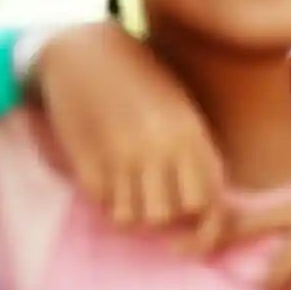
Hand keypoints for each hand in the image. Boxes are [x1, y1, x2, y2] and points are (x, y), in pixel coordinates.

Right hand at [33, 21, 225, 241]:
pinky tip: (108, 183)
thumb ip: (197, 155)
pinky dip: (107, 203)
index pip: (207, 204)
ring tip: (130, 194)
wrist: (83, 51)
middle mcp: (157, 148)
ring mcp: (120, 155)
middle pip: (168, 215)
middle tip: (155, 205)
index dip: (203, 231)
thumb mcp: (182, 110)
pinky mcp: (86, 159)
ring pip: (133, 218)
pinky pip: (103, 204)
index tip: (188, 238)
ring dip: (133, 214)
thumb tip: (207, 214)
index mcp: (190, 136)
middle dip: (164, 218)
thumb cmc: (141, 80)